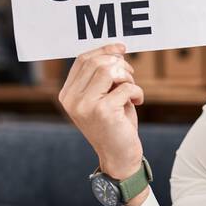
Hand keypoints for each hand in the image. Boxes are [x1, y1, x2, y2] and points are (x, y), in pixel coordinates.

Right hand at [59, 42, 144, 177]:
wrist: (118, 157)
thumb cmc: (114, 125)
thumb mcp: (103, 98)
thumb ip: (102, 77)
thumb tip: (115, 50)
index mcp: (68, 94)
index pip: (82, 59)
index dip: (103, 50)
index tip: (121, 49)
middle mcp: (72, 99)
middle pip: (97, 62)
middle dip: (119, 64)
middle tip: (130, 75)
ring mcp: (86, 105)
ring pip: (109, 70)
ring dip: (127, 77)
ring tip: (132, 89)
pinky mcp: (103, 111)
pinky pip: (126, 87)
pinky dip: (137, 92)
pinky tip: (137, 102)